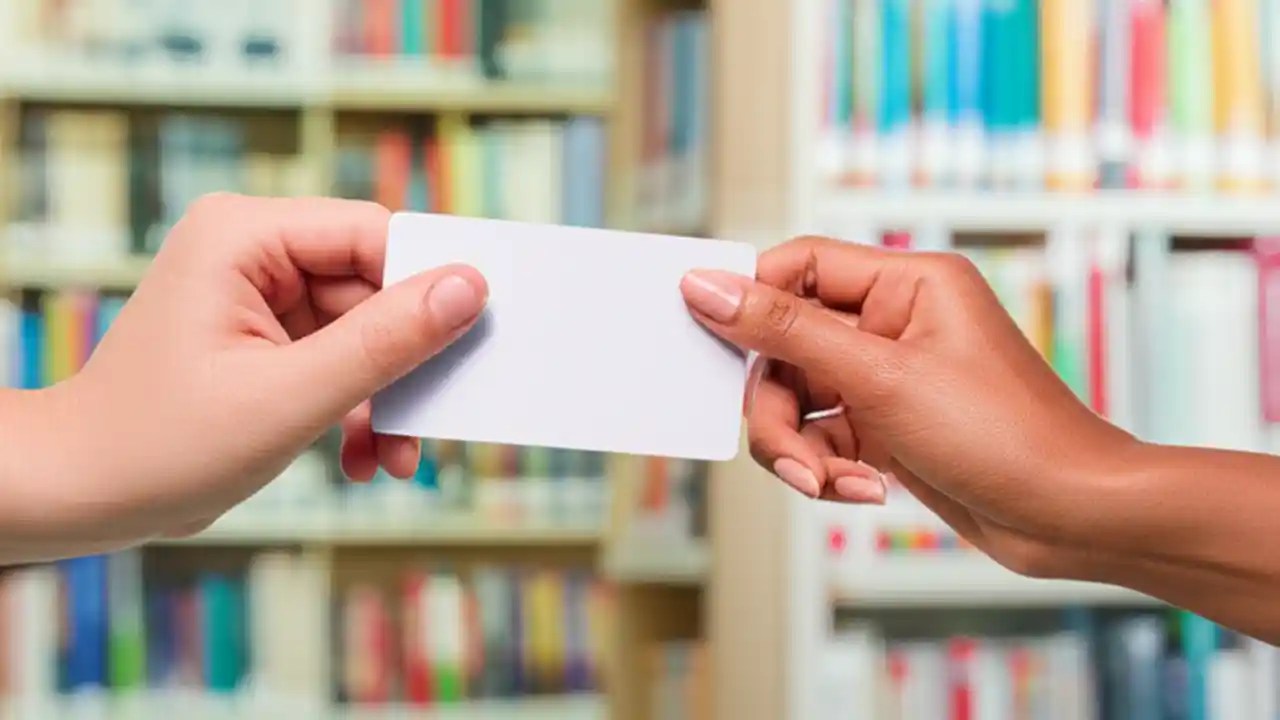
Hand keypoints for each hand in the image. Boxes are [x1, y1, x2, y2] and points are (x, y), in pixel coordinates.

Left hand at [12, 194, 486, 554]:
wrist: (84, 496)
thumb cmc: (161, 443)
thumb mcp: (292, 396)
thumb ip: (385, 340)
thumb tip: (468, 288)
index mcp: (244, 236)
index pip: (371, 234)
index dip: (430, 284)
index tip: (475, 339)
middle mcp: (253, 253)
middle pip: (375, 288)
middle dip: (404, 364)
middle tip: (430, 423)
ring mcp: (260, 297)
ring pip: (366, 332)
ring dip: (386, 398)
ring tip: (394, 457)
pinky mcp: (268, 339)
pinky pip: (341, 359)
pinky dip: (358, 409)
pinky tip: (360, 460)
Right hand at [680, 237, 1138, 578]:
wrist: (1068, 517)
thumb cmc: (1002, 433)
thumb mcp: (879, 377)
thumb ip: (785, 330)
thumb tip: (708, 285)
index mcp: (904, 284)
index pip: (797, 266)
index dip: (748, 299)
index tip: (706, 335)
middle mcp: (893, 323)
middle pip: (785, 346)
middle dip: (777, 408)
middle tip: (792, 455)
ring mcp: (888, 377)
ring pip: (797, 399)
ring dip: (800, 449)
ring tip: (830, 484)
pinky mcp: (886, 427)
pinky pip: (822, 438)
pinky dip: (828, 470)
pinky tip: (863, 493)